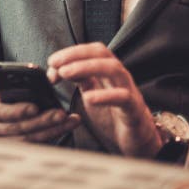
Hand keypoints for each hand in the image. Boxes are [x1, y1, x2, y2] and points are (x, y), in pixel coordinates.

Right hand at [0, 74, 79, 141]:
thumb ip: (17, 74)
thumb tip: (44, 73)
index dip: (17, 111)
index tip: (35, 108)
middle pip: (17, 129)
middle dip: (42, 122)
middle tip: (61, 114)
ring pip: (28, 140)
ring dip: (51, 131)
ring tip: (69, 121)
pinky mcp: (12, 146)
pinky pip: (33, 144)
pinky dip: (50, 136)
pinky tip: (64, 128)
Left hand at [47, 42, 160, 156]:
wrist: (136, 138)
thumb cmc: (112, 113)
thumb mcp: (91, 93)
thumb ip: (78, 80)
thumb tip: (57, 70)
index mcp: (108, 70)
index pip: (91, 50)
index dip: (71, 52)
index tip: (52, 61)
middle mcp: (119, 76)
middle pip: (101, 53)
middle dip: (76, 55)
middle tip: (55, 64)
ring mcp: (128, 90)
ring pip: (112, 69)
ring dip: (87, 67)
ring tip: (66, 74)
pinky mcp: (134, 109)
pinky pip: (123, 97)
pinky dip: (105, 96)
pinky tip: (88, 98)